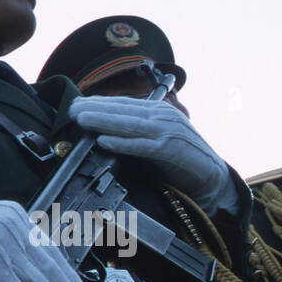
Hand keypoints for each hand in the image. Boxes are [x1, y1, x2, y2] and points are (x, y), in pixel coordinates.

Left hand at [68, 96, 238, 213]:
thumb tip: (104, 132)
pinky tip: (104, 141)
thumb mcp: (154, 140)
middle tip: (71, 109)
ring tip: (81, 119)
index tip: (76, 104)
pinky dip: (122, 143)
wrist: (210, 178)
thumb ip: (135, 133)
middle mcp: (162, 117)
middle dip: (95, 109)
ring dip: (103, 121)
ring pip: (129, 124)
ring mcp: (167, 132)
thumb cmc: (178, 160)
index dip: (99, 103)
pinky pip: (142, 146)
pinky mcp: (171, 150)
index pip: (123, 104)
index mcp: (158, 112)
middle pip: (123, 110)